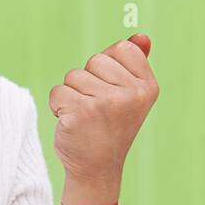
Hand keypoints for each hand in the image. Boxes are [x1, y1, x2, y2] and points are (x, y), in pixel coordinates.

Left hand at [48, 34, 158, 190]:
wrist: (97, 169)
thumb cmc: (110, 127)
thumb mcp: (129, 96)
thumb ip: (134, 64)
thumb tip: (142, 36)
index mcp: (147, 87)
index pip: (122, 48)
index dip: (109, 68)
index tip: (114, 94)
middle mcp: (130, 95)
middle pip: (95, 60)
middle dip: (89, 81)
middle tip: (98, 109)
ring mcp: (105, 104)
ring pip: (73, 76)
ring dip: (72, 94)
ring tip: (85, 117)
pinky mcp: (79, 113)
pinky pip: (57, 92)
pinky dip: (57, 106)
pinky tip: (71, 123)